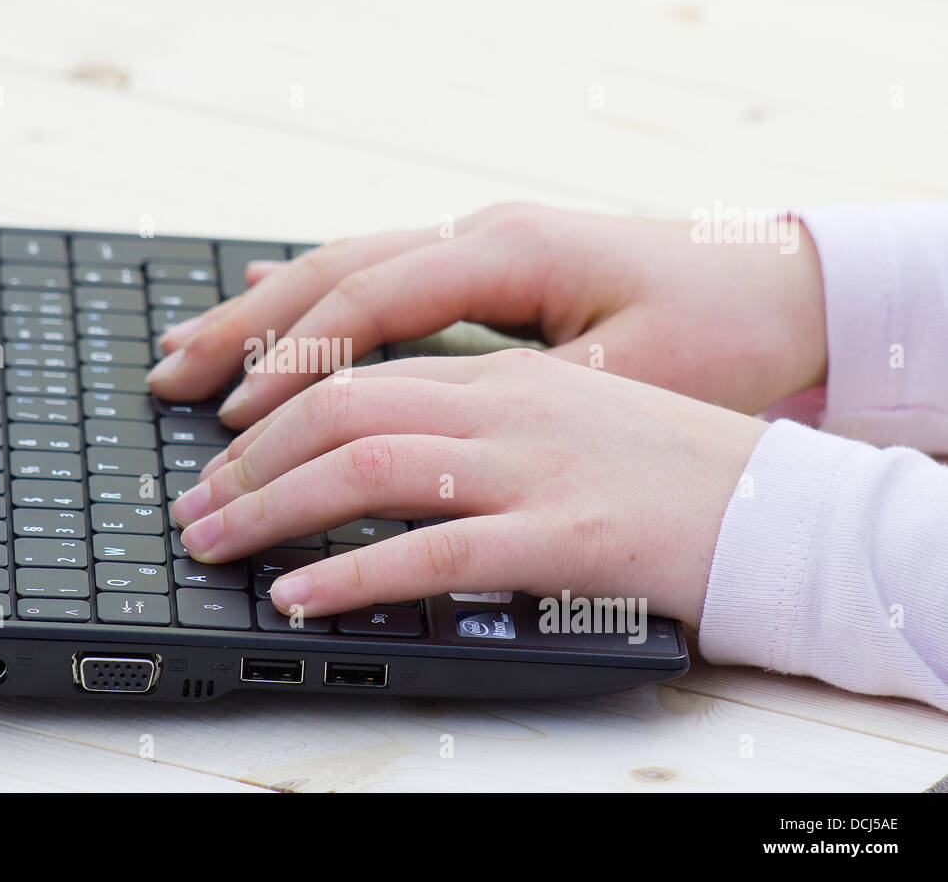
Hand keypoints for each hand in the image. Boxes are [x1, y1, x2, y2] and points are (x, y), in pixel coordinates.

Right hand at [147, 203, 826, 426]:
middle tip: (165, 376)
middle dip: (242, 329)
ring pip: (339, 268)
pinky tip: (263, 307)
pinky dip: (307, 304)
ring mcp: (473, 244)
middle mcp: (477, 234)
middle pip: (330, 273)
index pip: (369, 302)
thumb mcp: (627, 378)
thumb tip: (422, 428)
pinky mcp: (478, 267)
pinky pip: (370, 278)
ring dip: (257, 313)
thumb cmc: (718, 335)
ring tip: (184, 349)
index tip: (237, 418)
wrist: (781, 290)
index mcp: (509, 251)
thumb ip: (518, 393)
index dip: (295, 362)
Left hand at [168, 349, 767, 626]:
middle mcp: (507, 404)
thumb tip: (379, 431)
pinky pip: (433, 553)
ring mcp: (534, 466)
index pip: (357, 374)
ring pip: (368, 468)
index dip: (271, 410)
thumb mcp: (559, 413)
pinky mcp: (565, 536)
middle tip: (192, 505)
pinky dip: (351, 574)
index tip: (218, 448)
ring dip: (272, 508)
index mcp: (501, 375)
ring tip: (215, 545)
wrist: (775, 505)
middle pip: (341, 409)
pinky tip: (299, 595)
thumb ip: (468, 413)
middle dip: (248, 459)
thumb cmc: (662, 468)